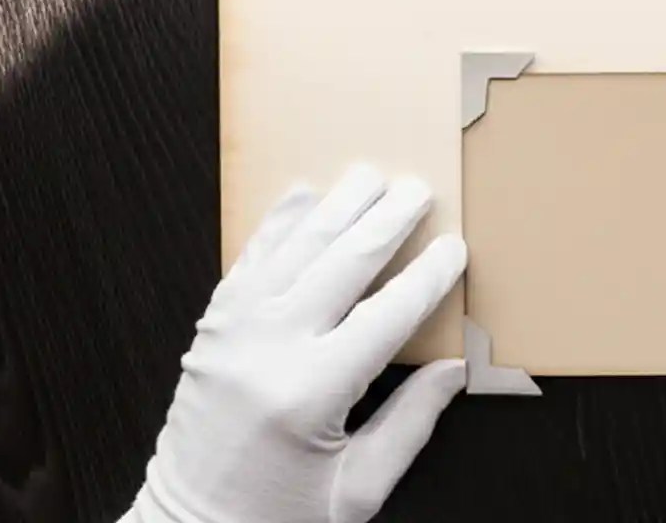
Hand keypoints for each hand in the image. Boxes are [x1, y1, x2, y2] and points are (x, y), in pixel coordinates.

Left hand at [121, 165, 466, 522]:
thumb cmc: (277, 520)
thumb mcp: (358, 489)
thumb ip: (409, 424)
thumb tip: (453, 368)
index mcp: (312, 394)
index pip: (386, 317)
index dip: (427, 278)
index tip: (455, 248)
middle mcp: (268, 351)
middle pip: (340, 265)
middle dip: (386, 222)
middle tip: (419, 189)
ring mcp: (232, 335)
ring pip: (292, 250)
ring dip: (335, 207)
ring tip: (368, 175)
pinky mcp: (210, 332)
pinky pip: (247, 261)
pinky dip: (276, 224)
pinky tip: (301, 196)